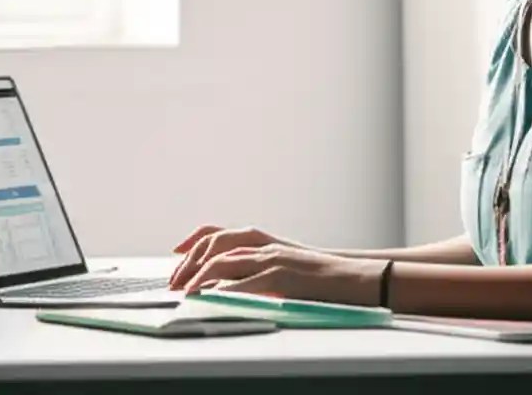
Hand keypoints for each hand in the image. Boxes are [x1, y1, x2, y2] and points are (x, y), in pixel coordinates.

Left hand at [178, 244, 387, 306]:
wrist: (357, 277)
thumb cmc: (325, 277)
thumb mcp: (288, 265)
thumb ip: (262, 268)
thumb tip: (234, 281)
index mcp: (265, 241)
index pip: (219, 232)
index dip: (194, 240)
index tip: (176, 251)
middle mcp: (265, 245)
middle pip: (214, 246)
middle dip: (189, 264)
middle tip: (174, 283)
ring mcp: (273, 259)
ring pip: (224, 262)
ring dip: (199, 278)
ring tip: (184, 293)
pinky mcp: (282, 276)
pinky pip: (244, 283)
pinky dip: (222, 291)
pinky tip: (210, 299)